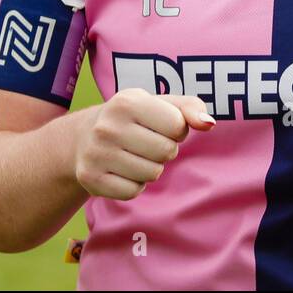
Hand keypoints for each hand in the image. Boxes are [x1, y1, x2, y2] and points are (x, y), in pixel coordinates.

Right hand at [72, 89, 214, 199]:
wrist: (84, 137)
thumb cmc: (134, 119)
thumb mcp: (161, 104)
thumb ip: (191, 108)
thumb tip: (209, 124)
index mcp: (127, 101)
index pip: (178, 125)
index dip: (177, 130)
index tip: (161, 126)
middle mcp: (107, 126)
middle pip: (166, 152)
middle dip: (164, 150)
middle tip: (147, 143)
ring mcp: (96, 153)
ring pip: (152, 174)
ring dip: (150, 168)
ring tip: (134, 155)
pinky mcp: (90, 179)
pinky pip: (132, 191)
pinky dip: (134, 185)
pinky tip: (122, 170)